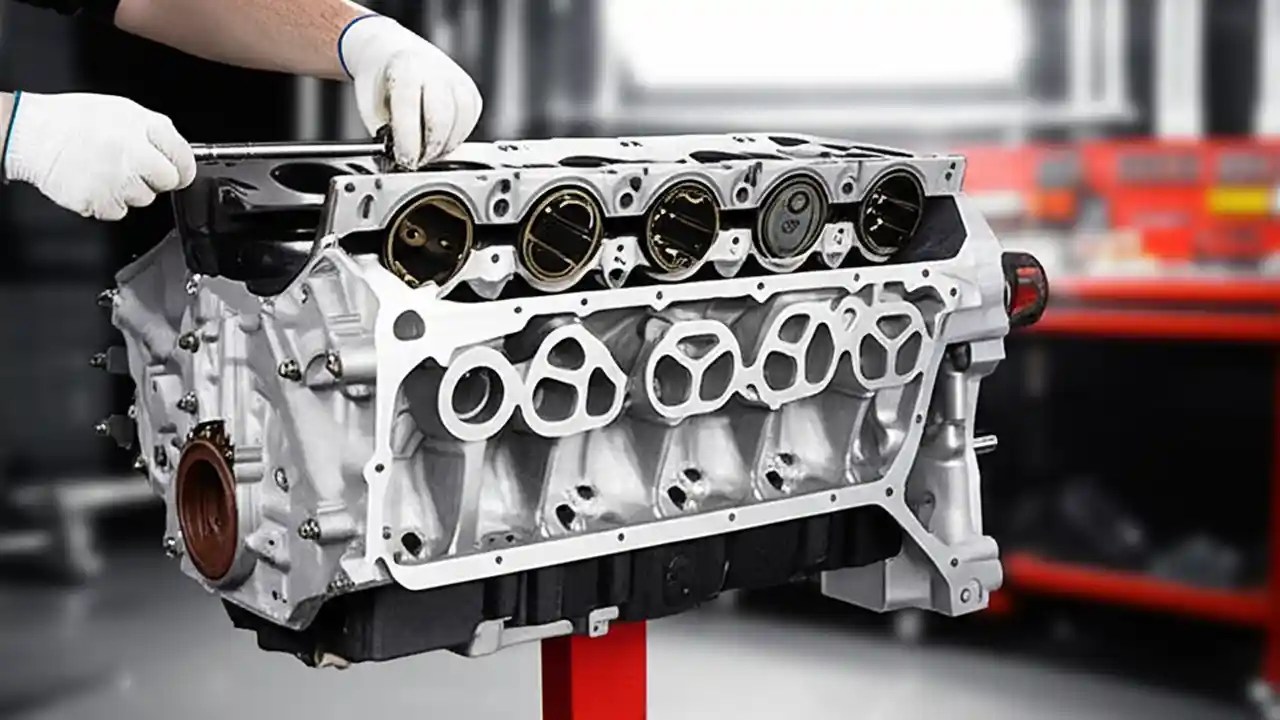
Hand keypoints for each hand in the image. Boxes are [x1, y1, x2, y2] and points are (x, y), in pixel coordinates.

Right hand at [3, 92, 196, 220]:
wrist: (32, 134)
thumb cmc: (73, 121)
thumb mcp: (123, 112)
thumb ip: (154, 133)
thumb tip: (177, 153)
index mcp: (144, 127)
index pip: (184, 156)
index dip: (181, 166)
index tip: (177, 170)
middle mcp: (136, 153)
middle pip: (169, 181)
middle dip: (157, 179)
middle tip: (135, 170)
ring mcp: (120, 179)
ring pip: (144, 198)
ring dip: (130, 191)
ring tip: (106, 171)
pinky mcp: (103, 201)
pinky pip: (119, 211)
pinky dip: (109, 202)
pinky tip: (95, 182)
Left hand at [339, 16, 482, 167]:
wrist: (391, 51)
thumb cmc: (380, 79)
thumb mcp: (370, 105)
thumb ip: (384, 132)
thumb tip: (400, 158)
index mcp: (405, 68)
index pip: (410, 110)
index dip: (408, 142)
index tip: (404, 160)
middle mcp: (434, 69)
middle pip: (440, 120)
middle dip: (429, 149)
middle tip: (417, 160)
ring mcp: (456, 78)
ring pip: (461, 123)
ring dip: (446, 146)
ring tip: (430, 152)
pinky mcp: (470, 89)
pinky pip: (470, 120)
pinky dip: (458, 137)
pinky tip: (443, 139)